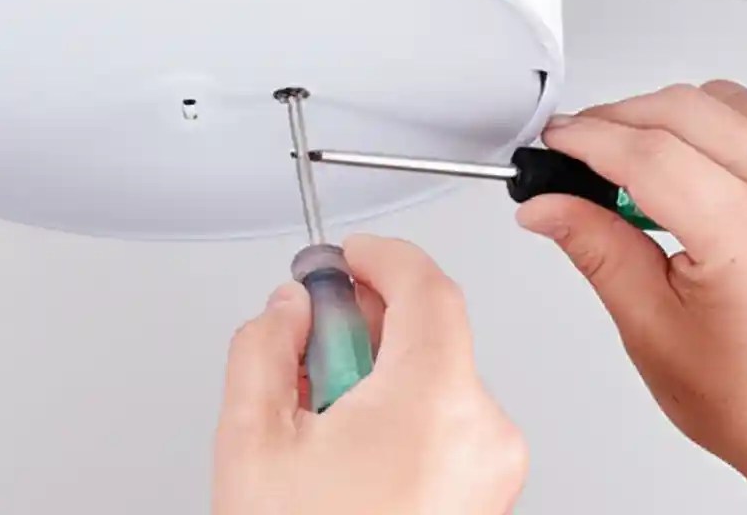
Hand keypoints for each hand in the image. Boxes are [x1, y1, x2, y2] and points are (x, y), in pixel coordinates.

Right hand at [213, 235, 527, 514]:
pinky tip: (351, 449)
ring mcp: (495, 467)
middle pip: (432, 333)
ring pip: (438, 378)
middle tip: (310, 338)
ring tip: (322, 422)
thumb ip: (264, 349)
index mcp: (431, 401)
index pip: (426, 286)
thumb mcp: (251, 442)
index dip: (379, 256)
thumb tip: (287, 311)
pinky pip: (450, 420)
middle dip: (367, 323)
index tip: (347, 255)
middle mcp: (482, 430)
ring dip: (381, 372)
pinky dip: (402, 411)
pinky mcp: (490, 494)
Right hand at [518, 81, 746, 513]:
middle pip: (682, 109)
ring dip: (661, 119)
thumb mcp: (651, 327)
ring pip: (718, 99)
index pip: (648, 154)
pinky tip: (683, 170)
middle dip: (615, 122)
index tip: (551, 145)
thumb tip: (545, 203)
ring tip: (628, 170)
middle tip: (575, 154)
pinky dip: (707, 127)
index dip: (585, 141)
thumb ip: (594, 247)